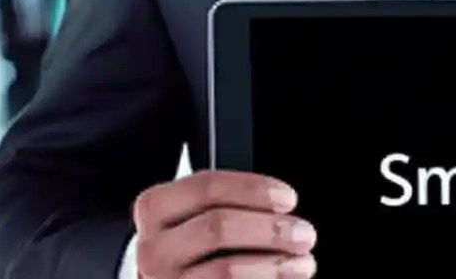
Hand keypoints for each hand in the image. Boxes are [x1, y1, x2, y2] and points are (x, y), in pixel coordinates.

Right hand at [133, 170, 316, 278]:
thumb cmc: (197, 249)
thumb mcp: (199, 217)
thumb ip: (228, 203)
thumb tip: (281, 205)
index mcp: (155, 208)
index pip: (206, 187)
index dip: (253, 190)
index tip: (288, 198)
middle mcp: (151, 248)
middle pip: (218, 227)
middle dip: (270, 230)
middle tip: (304, 234)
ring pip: (224, 270)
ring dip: (274, 265)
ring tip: (303, 263)